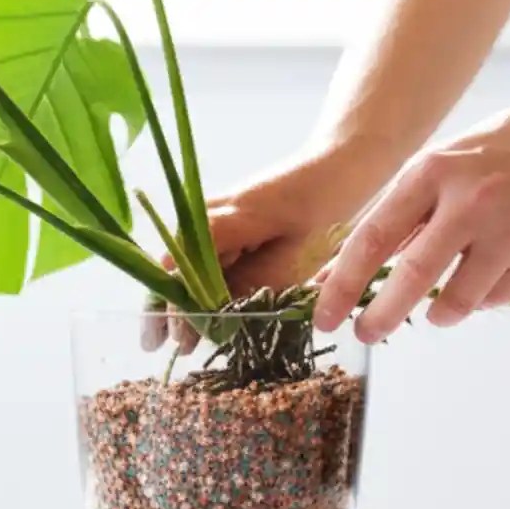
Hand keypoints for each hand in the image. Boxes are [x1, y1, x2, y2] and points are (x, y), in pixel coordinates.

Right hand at [143, 144, 379, 351]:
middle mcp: (209, 214)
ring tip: (187, 339)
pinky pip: (208, 254)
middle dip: (169, 308)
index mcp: (222, 221)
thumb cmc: (327, 206)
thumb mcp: (296, 256)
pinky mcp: (231, 219)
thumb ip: (253, 285)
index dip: (174, 308)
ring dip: (187, 300)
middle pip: (175, 267)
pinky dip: (207, 283)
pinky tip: (212, 311)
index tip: (179, 342)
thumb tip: (218, 315)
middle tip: (166, 347)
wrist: (343, 160)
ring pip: (188, 263)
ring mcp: (218, 214)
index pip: (179, 271)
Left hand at [314, 101, 509, 342]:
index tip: (324, 317)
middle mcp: (471, 201)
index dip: (342, 285)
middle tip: (364, 333)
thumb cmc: (491, 155)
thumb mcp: (435, 169)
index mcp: (433, 172)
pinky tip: (487, 272)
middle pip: (413, 277)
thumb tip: (336, 274)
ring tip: (435, 307)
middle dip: (380, 315)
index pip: (372, 239)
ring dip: (437, 313)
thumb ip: (391, 219)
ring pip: (457, 302)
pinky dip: (480, 298)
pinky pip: (494, 300)